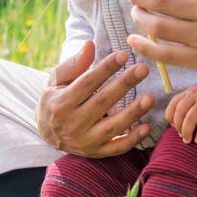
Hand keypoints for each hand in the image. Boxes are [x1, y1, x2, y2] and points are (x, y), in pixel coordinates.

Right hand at [35, 41, 155, 157]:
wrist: (47, 133)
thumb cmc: (56, 99)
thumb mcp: (57, 80)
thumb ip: (74, 64)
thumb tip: (90, 44)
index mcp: (61, 103)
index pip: (87, 83)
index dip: (106, 68)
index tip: (124, 54)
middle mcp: (72, 124)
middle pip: (102, 102)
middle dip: (124, 84)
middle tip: (143, 69)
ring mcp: (85, 141)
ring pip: (112, 127)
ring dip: (132, 113)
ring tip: (150, 98)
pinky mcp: (96, 152)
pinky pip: (116, 148)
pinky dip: (132, 139)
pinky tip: (146, 127)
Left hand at [165, 80, 196, 144]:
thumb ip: (186, 104)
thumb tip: (174, 124)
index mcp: (190, 92)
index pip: (173, 104)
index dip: (170, 117)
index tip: (173, 126)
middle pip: (180, 112)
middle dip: (178, 127)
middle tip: (181, 135)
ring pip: (190, 119)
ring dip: (186, 132)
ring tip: (188, 140)